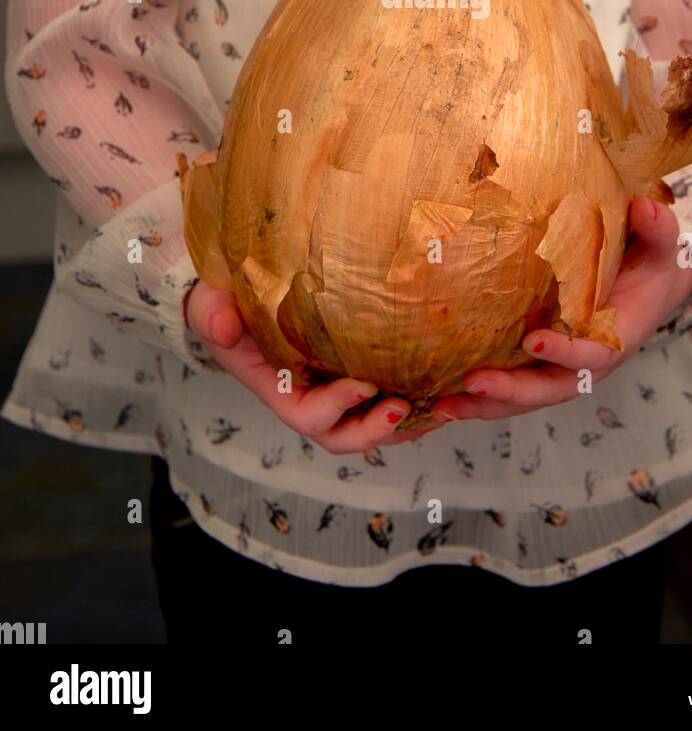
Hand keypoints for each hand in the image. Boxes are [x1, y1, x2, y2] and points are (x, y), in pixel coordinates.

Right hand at [183, 279, 445, 452]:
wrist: (236, 295)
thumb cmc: (223, 303)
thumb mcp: (210, 305)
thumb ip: (213, 314)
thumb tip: (223, 326)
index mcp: (278, 389)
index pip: (307, 416)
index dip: (335, 408)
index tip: (362, 385)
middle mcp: (310, 397)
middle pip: (345, 435)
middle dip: (375, 429)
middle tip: (406, 406)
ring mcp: (334, 387)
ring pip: (371, 423)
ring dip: (404, 422)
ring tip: (439, 407)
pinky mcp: (354, 369)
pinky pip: (384, 397)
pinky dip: (413, 399)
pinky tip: (441, 386)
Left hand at [428, 195, 691, 423]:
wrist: (652, 284)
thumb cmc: (654, 262)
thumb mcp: (664, 243)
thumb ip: (658, 227)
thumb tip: (645, 206)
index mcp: (618, 335)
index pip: (592, 353)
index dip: (565, 351)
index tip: (533, 340)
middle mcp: (588, 361)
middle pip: (550, 388)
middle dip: (512, 391)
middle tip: (473, 384)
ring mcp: (562, 366)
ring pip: (525, 396)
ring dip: (486, 404)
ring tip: (444, 406)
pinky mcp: (540, 363)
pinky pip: (512, 385)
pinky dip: (479, 397)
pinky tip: (440, 399)